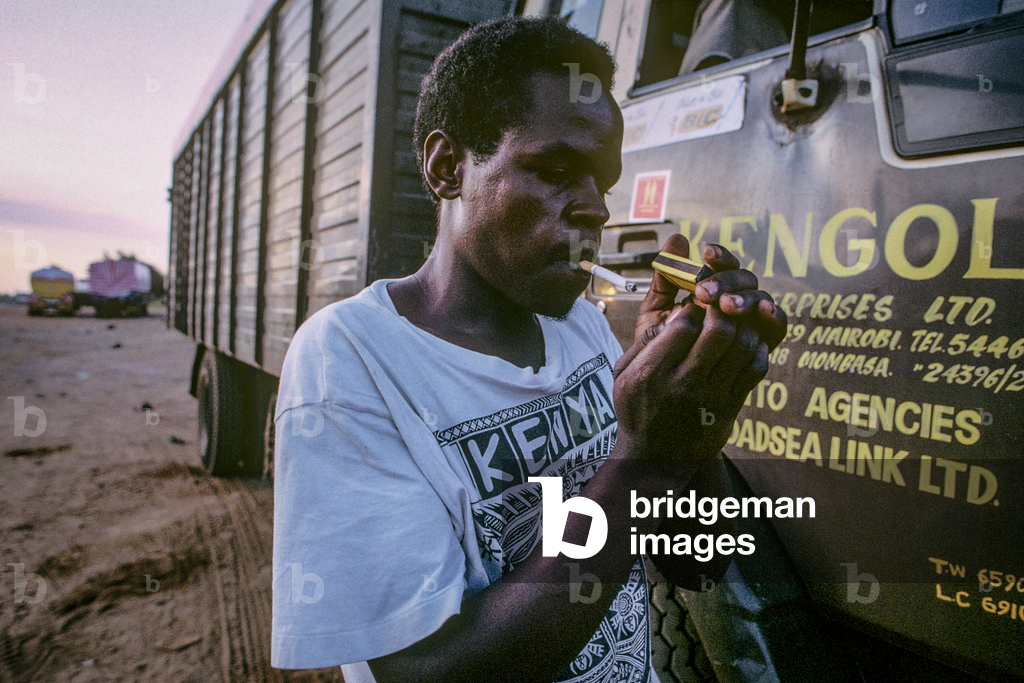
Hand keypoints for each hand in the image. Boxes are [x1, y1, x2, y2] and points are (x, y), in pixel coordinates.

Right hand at [611, 236, 785, 468]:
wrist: (653, 458)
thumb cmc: (638, 400)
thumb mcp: (628, 359)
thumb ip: (654, 304)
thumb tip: (676, 242)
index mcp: (648, 372)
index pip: (684, 320)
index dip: (695, 302)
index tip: (695, 301)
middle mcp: (681, 385)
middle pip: (719, 330)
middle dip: (723, 308)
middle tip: (719, 305)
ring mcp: (709, 399)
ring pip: (743, 346)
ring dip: (743, 326)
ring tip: (730, 323)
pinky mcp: (731, 409)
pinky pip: (756, 369)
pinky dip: (756, 348)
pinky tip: (742, 345)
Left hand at [633, 234, 785, 348]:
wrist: (663, 391)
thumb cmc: (660, 349)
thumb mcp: (655, 313)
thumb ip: (665, 279)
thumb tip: (678, 238)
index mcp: (710, 289)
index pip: (722, 265)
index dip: (719, 256)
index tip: (706, 253)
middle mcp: (733, 301)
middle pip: (743, 279)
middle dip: (727, 281)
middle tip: (706, 293)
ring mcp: (749, 322)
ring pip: (761, 298)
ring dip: (747, 298)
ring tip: (728, 306)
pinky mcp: (762, 344)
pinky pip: (776, 327)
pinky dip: (774, 317)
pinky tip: (765, 313)